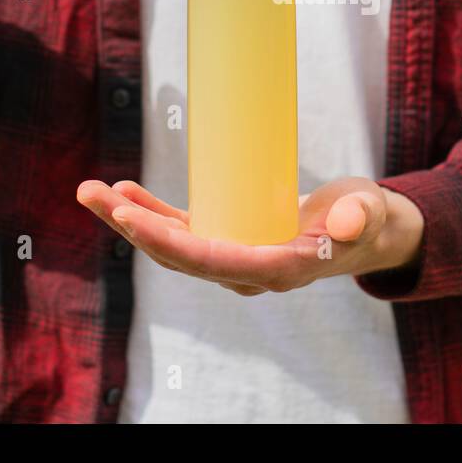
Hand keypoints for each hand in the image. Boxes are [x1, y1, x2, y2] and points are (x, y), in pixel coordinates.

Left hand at [75, 176, 425, 295]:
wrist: (366, 230)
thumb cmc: (369, 218)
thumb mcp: (371, 211)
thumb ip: (362, 217)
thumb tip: (348, 222)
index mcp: (277, 269)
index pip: (214, 261)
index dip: (169, 242)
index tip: (131, 219)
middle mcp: (246, 270)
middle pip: (179, 256)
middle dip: (133, 228)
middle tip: (94, 196)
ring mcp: (233, 256)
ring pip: (171, 244)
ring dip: (129, 219)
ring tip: (89, 191)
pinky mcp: (228, 237)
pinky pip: (181, 230)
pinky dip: (150, 212)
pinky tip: (122, 191)